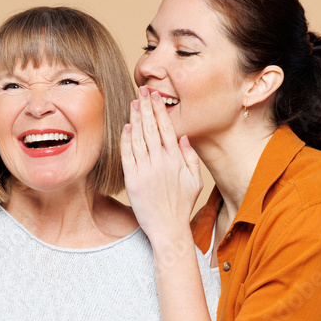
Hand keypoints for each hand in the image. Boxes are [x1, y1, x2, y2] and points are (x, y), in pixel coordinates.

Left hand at [121, 87, 202, 244]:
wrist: (168, 228)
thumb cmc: (182, 206)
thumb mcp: (195, 181)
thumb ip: (190, 157)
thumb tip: (182, 136)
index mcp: (176, 159)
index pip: (166, 128)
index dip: (160, 110)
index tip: (155, 96)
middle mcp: (160, 162)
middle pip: (151, 128)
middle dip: (146, 107)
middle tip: (141, 91)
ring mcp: (145, 170)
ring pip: (138, 138)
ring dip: (135, 119)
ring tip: (133, 103)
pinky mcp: (133, 180)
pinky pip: (127, 155)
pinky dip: (125, 140)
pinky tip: (125, 127)